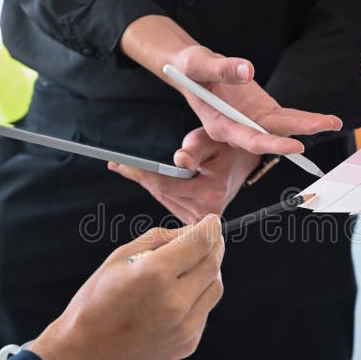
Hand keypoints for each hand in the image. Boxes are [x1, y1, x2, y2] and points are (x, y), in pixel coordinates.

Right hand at [30, 215, 223, 359]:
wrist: (85, 353)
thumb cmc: (95, 304)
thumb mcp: (118, 258)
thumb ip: (158, 239)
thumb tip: (188, 232)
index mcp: (154, 274)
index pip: (199, 242)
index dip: (210, 227)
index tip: (212, 221)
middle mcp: (174, 301)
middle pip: (213, 265)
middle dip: (215, 247)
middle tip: (211, 239)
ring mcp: (183, 326)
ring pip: (214, 289)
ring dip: (210, 272)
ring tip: (194, 266)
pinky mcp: (187, 344)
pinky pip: (204, 311)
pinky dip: (198, 298)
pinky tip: (179, 296)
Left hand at [109, 128, 258, 223]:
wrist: (242, 162)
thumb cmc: (226, 150)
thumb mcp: (210, 140)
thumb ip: (193, 149)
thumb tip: (179, 160)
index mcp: (212, 192)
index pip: (166, 186)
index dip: (142, 173)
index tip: (122, 163)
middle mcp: (206, 210)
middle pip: (161, 195)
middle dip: (140, 176)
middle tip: (118, 162)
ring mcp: (199, 218)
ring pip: (163, 200)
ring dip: (147, 183)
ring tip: (129, 167)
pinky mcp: (194, 219)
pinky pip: (169, 203)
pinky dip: (158, 189)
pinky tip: (148, 177)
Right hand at [170, 45, 341, 153]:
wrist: (192, 69)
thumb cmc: (189, 68)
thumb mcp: (198, 63)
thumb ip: (222, 69)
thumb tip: (249, 72)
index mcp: (220, 124)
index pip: (250, 139)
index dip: (273, 143)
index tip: (295, 144)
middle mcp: (238, 128)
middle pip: (272, 135)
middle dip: (301, 133)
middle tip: (327, 126)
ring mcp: (251, 121)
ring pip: (283, 128)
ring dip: (308, 126)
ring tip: (334, 123)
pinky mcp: (261, 111)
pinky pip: (285, 118)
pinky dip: (304, 119)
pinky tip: (325, 120)